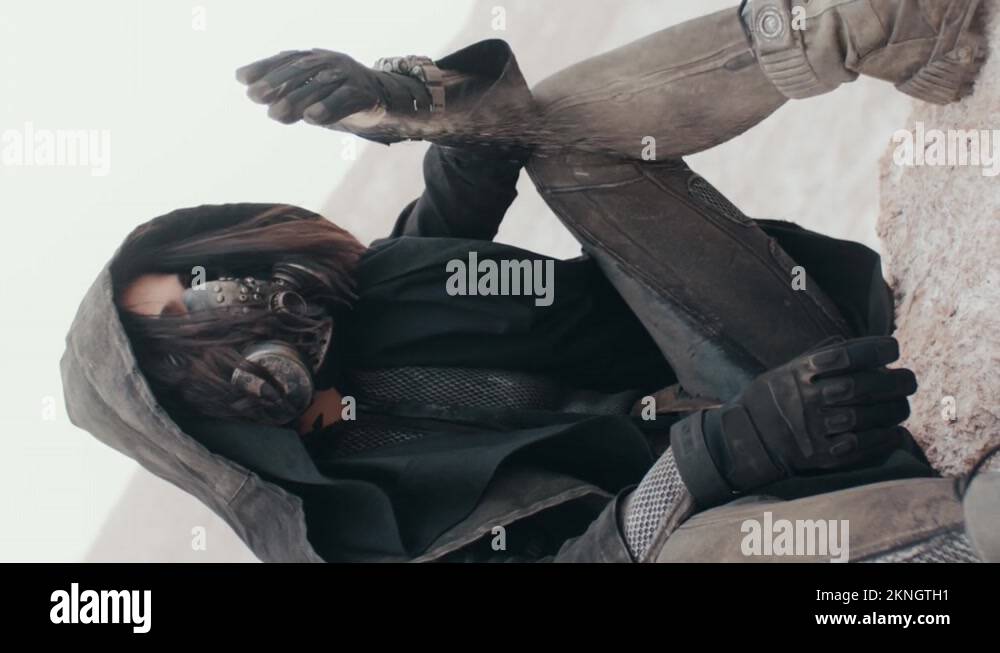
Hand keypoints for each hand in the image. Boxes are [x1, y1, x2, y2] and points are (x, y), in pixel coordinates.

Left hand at [236, 49, 425, 125]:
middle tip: (255, 97)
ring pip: (320, 87)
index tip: (242, 79)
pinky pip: (344, 100)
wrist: (384, 99)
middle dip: (276, 83)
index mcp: (316, 59)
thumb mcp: (314, 90)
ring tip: (275, 114)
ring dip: (296, 101)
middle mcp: (331, 63)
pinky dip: (327, 109)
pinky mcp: (364, 94)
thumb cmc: (340, 95)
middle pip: (301, 71)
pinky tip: (311, 119)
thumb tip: (255, 93)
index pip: (287, 60)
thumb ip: (289, 91)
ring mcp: (348, 76)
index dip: (265, 68)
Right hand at [671, 336, 918, 506]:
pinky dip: (885, 437)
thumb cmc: (771, 399)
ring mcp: (814, 427)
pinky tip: (894, 431)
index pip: (849, 355)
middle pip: (865, 386)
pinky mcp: (820, 455)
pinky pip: (863, 445)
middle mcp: (808, 397)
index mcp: (801, 371)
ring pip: (869, 416)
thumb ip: (818, 356)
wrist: (744, 439)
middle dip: (896, 382)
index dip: (878, 350)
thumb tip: (853, 342)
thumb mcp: (786, 369)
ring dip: (894, 410)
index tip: (893, 349)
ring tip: (902, 406)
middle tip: (909, 380)